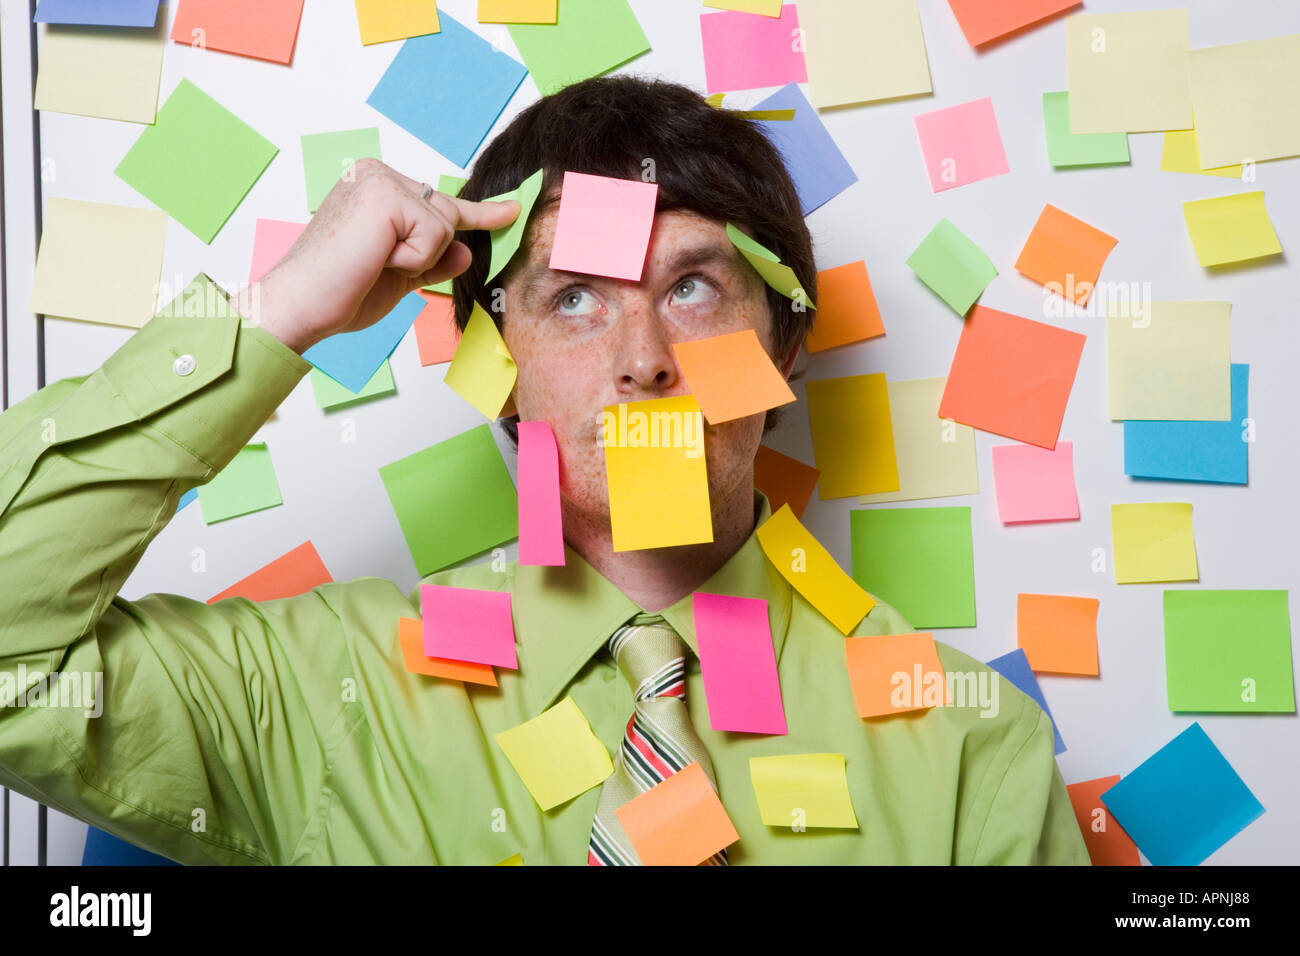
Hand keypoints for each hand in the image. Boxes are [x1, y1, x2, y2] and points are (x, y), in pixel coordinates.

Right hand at [235, 158, 518, 353]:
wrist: (301, 305)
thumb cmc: (339, 291)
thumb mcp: (400, 275)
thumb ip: (434, 260)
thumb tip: (467, 250)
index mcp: (373, 186)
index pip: (438, 203)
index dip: (479, 213)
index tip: (512, 209)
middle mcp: (375, 174)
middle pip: (447, 216)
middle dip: (429, 251)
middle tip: (379, 264)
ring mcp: (380, 180)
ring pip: (444, 228)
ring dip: (416, 260)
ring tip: (372, 263)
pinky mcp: (387, 195)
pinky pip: (435, 236)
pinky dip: (412, 260)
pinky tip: (376, 260)